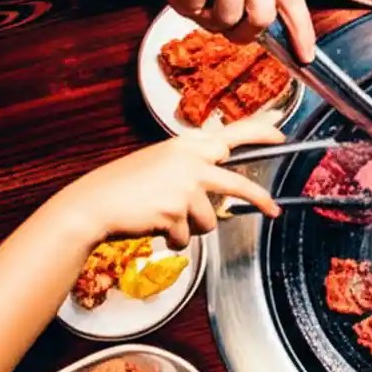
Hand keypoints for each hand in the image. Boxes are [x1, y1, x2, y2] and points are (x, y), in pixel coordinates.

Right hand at [47, 115, 283, 247]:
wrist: (92, 205)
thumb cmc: (123, 187)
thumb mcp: (160, 163)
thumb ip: (189, 168)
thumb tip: (218, 186)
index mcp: (184, 146)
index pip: (230, 134)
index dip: (258, 133)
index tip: (280, 135)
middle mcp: (188, 162)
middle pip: (237, 184)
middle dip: (259, 199)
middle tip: (274, 210)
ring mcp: (184, 186)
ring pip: (210, 220)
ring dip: (191, 227)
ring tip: (165, 218)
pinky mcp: (177, 211)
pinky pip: (188, 236)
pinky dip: (173, 238)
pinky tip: (153, 226)